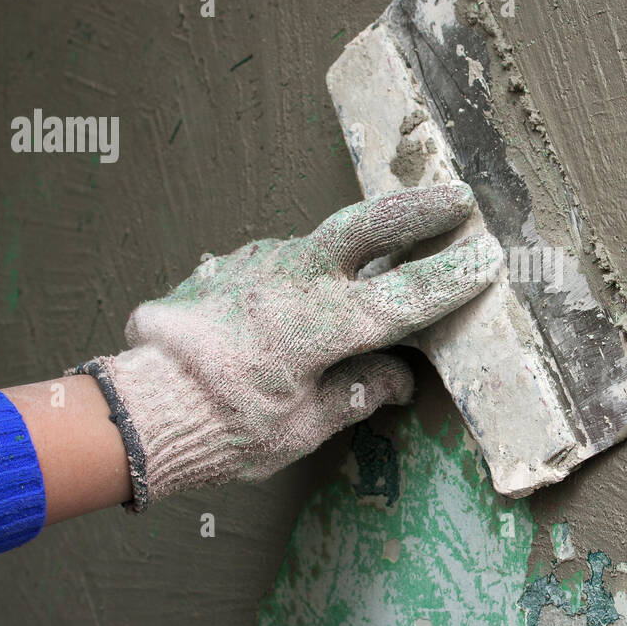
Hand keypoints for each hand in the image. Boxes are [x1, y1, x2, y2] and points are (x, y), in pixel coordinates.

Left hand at [73, 182, 501, 509]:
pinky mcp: (230, 265)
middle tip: (457, 196)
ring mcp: (256, 264)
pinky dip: (309, 267)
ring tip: (394, 239)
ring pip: (321, 240)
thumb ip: (356, 394)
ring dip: (360, 238)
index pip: (402, 296)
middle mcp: (291, 280)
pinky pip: (284, 259)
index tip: (487, 259)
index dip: (449, 279)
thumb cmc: (224, 429)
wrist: (139, 408)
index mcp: (317, 325)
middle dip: (417, 209)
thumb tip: (399, 378)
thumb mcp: (301, 427)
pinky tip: (310, 286)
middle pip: (366, 226)